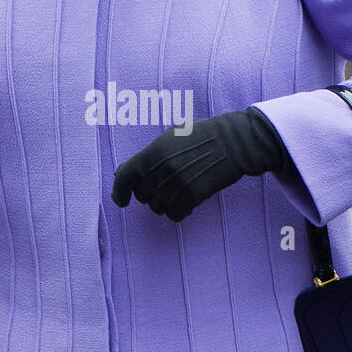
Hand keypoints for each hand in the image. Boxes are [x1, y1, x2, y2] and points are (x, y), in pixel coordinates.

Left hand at [111, 108, 290, 222]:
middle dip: (151, 195)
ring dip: (166, 204)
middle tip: (167, 186)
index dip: (119, 192)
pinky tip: (188, 203)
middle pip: (142, 196)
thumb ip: (147, 156)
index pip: (124, 177)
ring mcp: (176, 184)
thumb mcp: (170, 137)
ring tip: (180, 191)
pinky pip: (175, 215)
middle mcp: (160, 170)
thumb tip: (122, 173)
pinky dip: (179, 212)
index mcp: (152, 153)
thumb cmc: (202, 136)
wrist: (233, 142)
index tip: (121, 201)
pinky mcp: (192, 196)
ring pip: (158, 208)